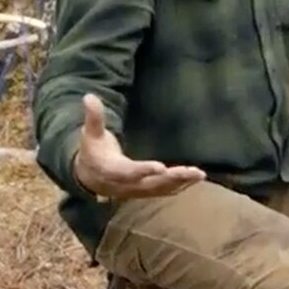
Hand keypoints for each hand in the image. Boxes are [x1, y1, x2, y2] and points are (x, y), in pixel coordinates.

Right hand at [70, 93, 205, 199]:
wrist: (89, 177)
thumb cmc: (93, 151)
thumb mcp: (90, 134)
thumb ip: (93, 117)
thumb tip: (89, 96)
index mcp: (112, 170)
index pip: (129, 172)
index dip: (144, 171)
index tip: (161, 167)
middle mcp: (126, 185)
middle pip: (151, 184)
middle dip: (172, 178)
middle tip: (191, 171)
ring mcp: (137, 191)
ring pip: (161, 189)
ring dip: (181, 182)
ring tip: (199, 174)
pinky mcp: (145, 192)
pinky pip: (164, 191)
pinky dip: (180, 186)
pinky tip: (195, 179)